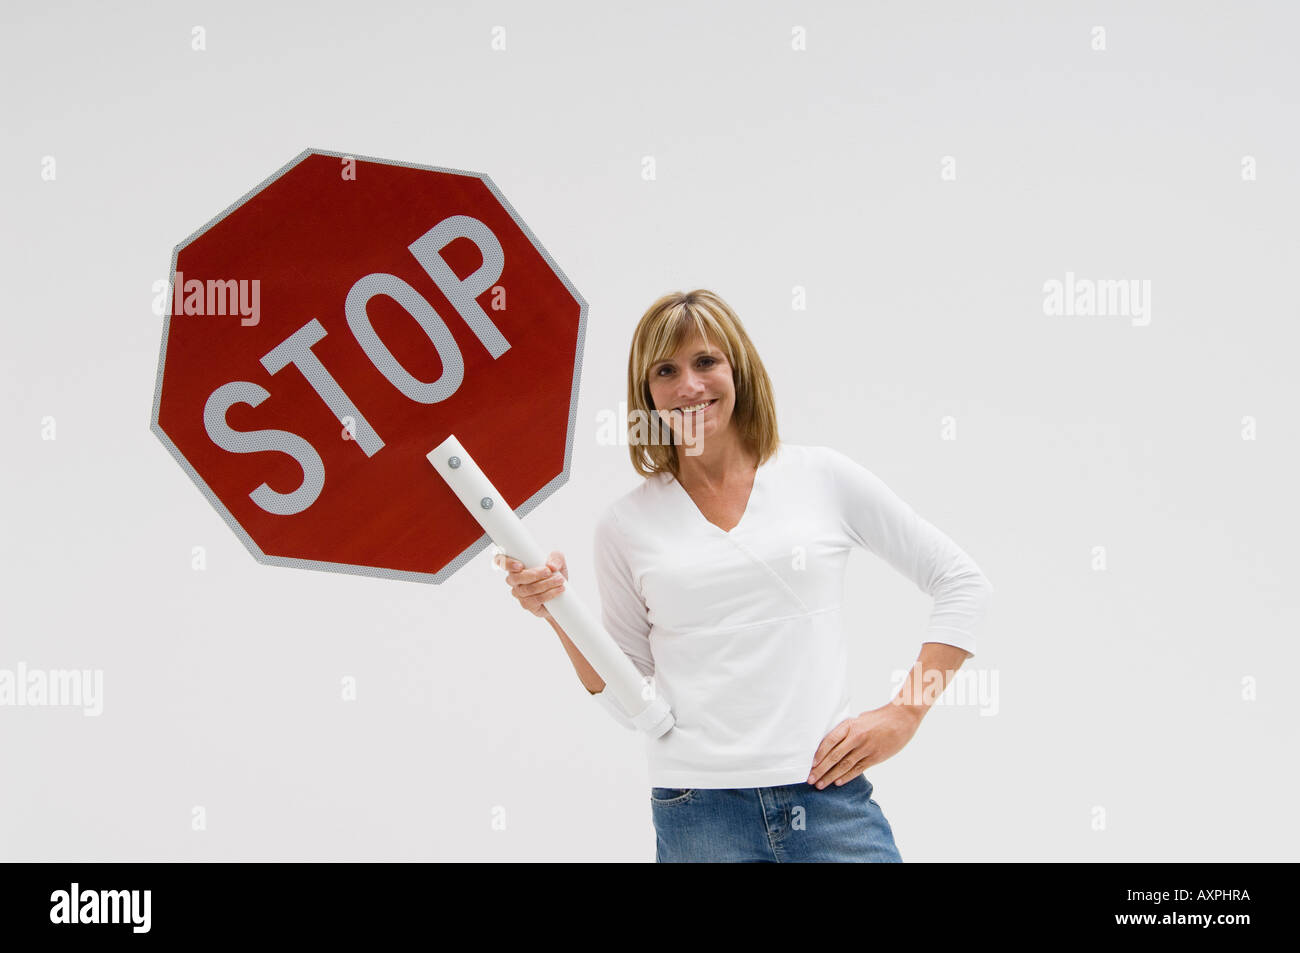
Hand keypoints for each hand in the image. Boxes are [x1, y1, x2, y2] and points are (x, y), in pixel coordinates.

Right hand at [493, 550, 567, 621]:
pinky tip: (558, 590)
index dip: (506, 563)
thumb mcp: (558, 561)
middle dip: (533, 574)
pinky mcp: (526, 604)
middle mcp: (514, 580)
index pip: (501, 561)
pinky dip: (548, 594)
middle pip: (515, 578)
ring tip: (559, 580)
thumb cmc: (555, 573)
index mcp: (516, 565)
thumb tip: (551, 566)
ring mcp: (519, 593)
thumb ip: (556, 558)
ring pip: (527, 589)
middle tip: (548, 571)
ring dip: (545, 584)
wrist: (562, 592)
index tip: (520, 565)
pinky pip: (534, 600)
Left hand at [806, 703, 923, 788]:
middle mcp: (856, 737)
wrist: (902, 718)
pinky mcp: (876, 757)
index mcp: (850, 725)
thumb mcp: (859, 719)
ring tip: (820, 785)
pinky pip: (858, 769)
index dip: (819, 754)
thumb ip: (847, 731)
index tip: (811, 764)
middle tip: (810, 779)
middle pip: (834, 756)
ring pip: (844, 765)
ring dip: (831, 776)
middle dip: (821, 769)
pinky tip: (838, 783)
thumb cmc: (879, 718)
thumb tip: (832, 744)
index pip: (829, 741)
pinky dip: (847, 777)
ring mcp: (866, 748)